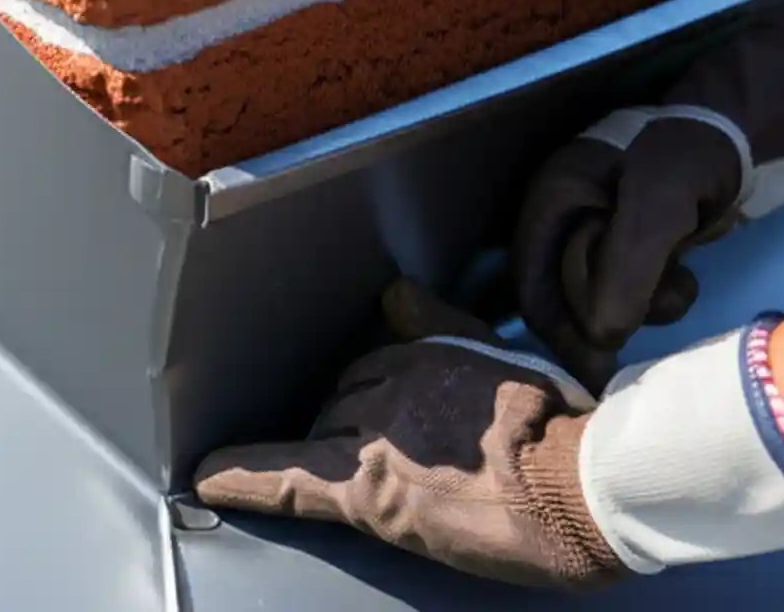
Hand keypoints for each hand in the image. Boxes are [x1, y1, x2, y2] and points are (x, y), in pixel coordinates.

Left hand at [194, 280, 625, 588]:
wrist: (577, 488)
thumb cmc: (560, 430)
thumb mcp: (502, 356)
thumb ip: (440, 323)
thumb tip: (394, 294)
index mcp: (421, 352)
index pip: (369, 367)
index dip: (372, 393)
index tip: (378, 409)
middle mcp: (387, 386)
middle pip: (340, 401)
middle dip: (352, 422)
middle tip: (391, 455)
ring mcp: (371, 436)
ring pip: (324, 436)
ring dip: (329, 450)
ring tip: (352, 476)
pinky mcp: (364, 490)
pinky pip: (287, 480)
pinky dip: (244, 476)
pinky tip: (206, 477)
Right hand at [511, 0, 783, 388]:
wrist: (754, 128)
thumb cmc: (695, 154)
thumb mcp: (657, 206)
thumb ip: (623, 270)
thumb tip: (602, 336)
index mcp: (552, 198)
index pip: (531, 283)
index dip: (556, 331)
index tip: (592, 368)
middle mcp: (566, 217)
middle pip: (565, 296)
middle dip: (607, 313)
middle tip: (647, 325)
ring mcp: (601, 230)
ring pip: (601, 299)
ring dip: (640, 305)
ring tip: (680, 285)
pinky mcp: (635, 243)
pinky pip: (631, 289)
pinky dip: (657, 295)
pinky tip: (686, 276)